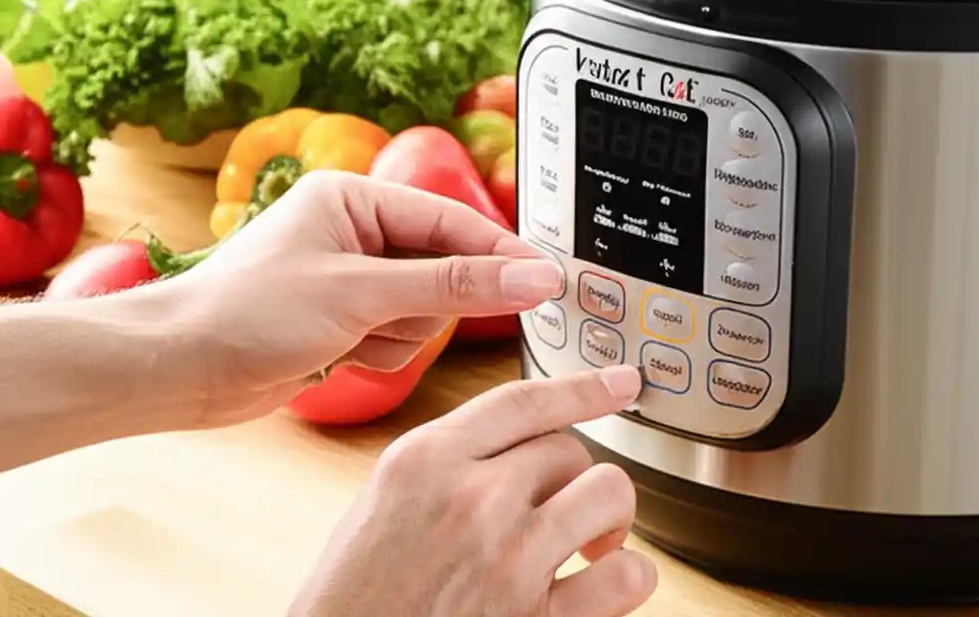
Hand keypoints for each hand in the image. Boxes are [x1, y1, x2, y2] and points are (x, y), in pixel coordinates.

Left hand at [151, 169, 562, 425]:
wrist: (177, 370)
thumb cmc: (244, 311)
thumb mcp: (362, 293)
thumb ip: (454, 285)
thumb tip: (530, 277)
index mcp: (353, 198)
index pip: (450, 220)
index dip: (499, 253)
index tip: (546, 280)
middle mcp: (353, 233)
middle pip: (442, 270)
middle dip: (418, 306)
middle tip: (383, 317)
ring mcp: (348, 280)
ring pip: (422, 312)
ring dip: (394, 335)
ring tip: (344, 336)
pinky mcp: (341, 322)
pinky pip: (396, 339)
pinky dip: (376, 354)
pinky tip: (334, 354)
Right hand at [290, 364, 657, 616]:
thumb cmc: (350, 600)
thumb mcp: (381, 506)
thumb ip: (443, 466)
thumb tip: (511, 449)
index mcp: (423, 461)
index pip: (522, 401)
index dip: (583, 387)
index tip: (620, 382)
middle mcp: (471, 499)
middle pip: (569, 449)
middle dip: (573, 480)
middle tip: (562, 513)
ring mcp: (509, 558)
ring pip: (609, 492)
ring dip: (610, 518)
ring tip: (592, 545)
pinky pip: (627, 575)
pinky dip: (628, 576)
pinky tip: (602, 585)